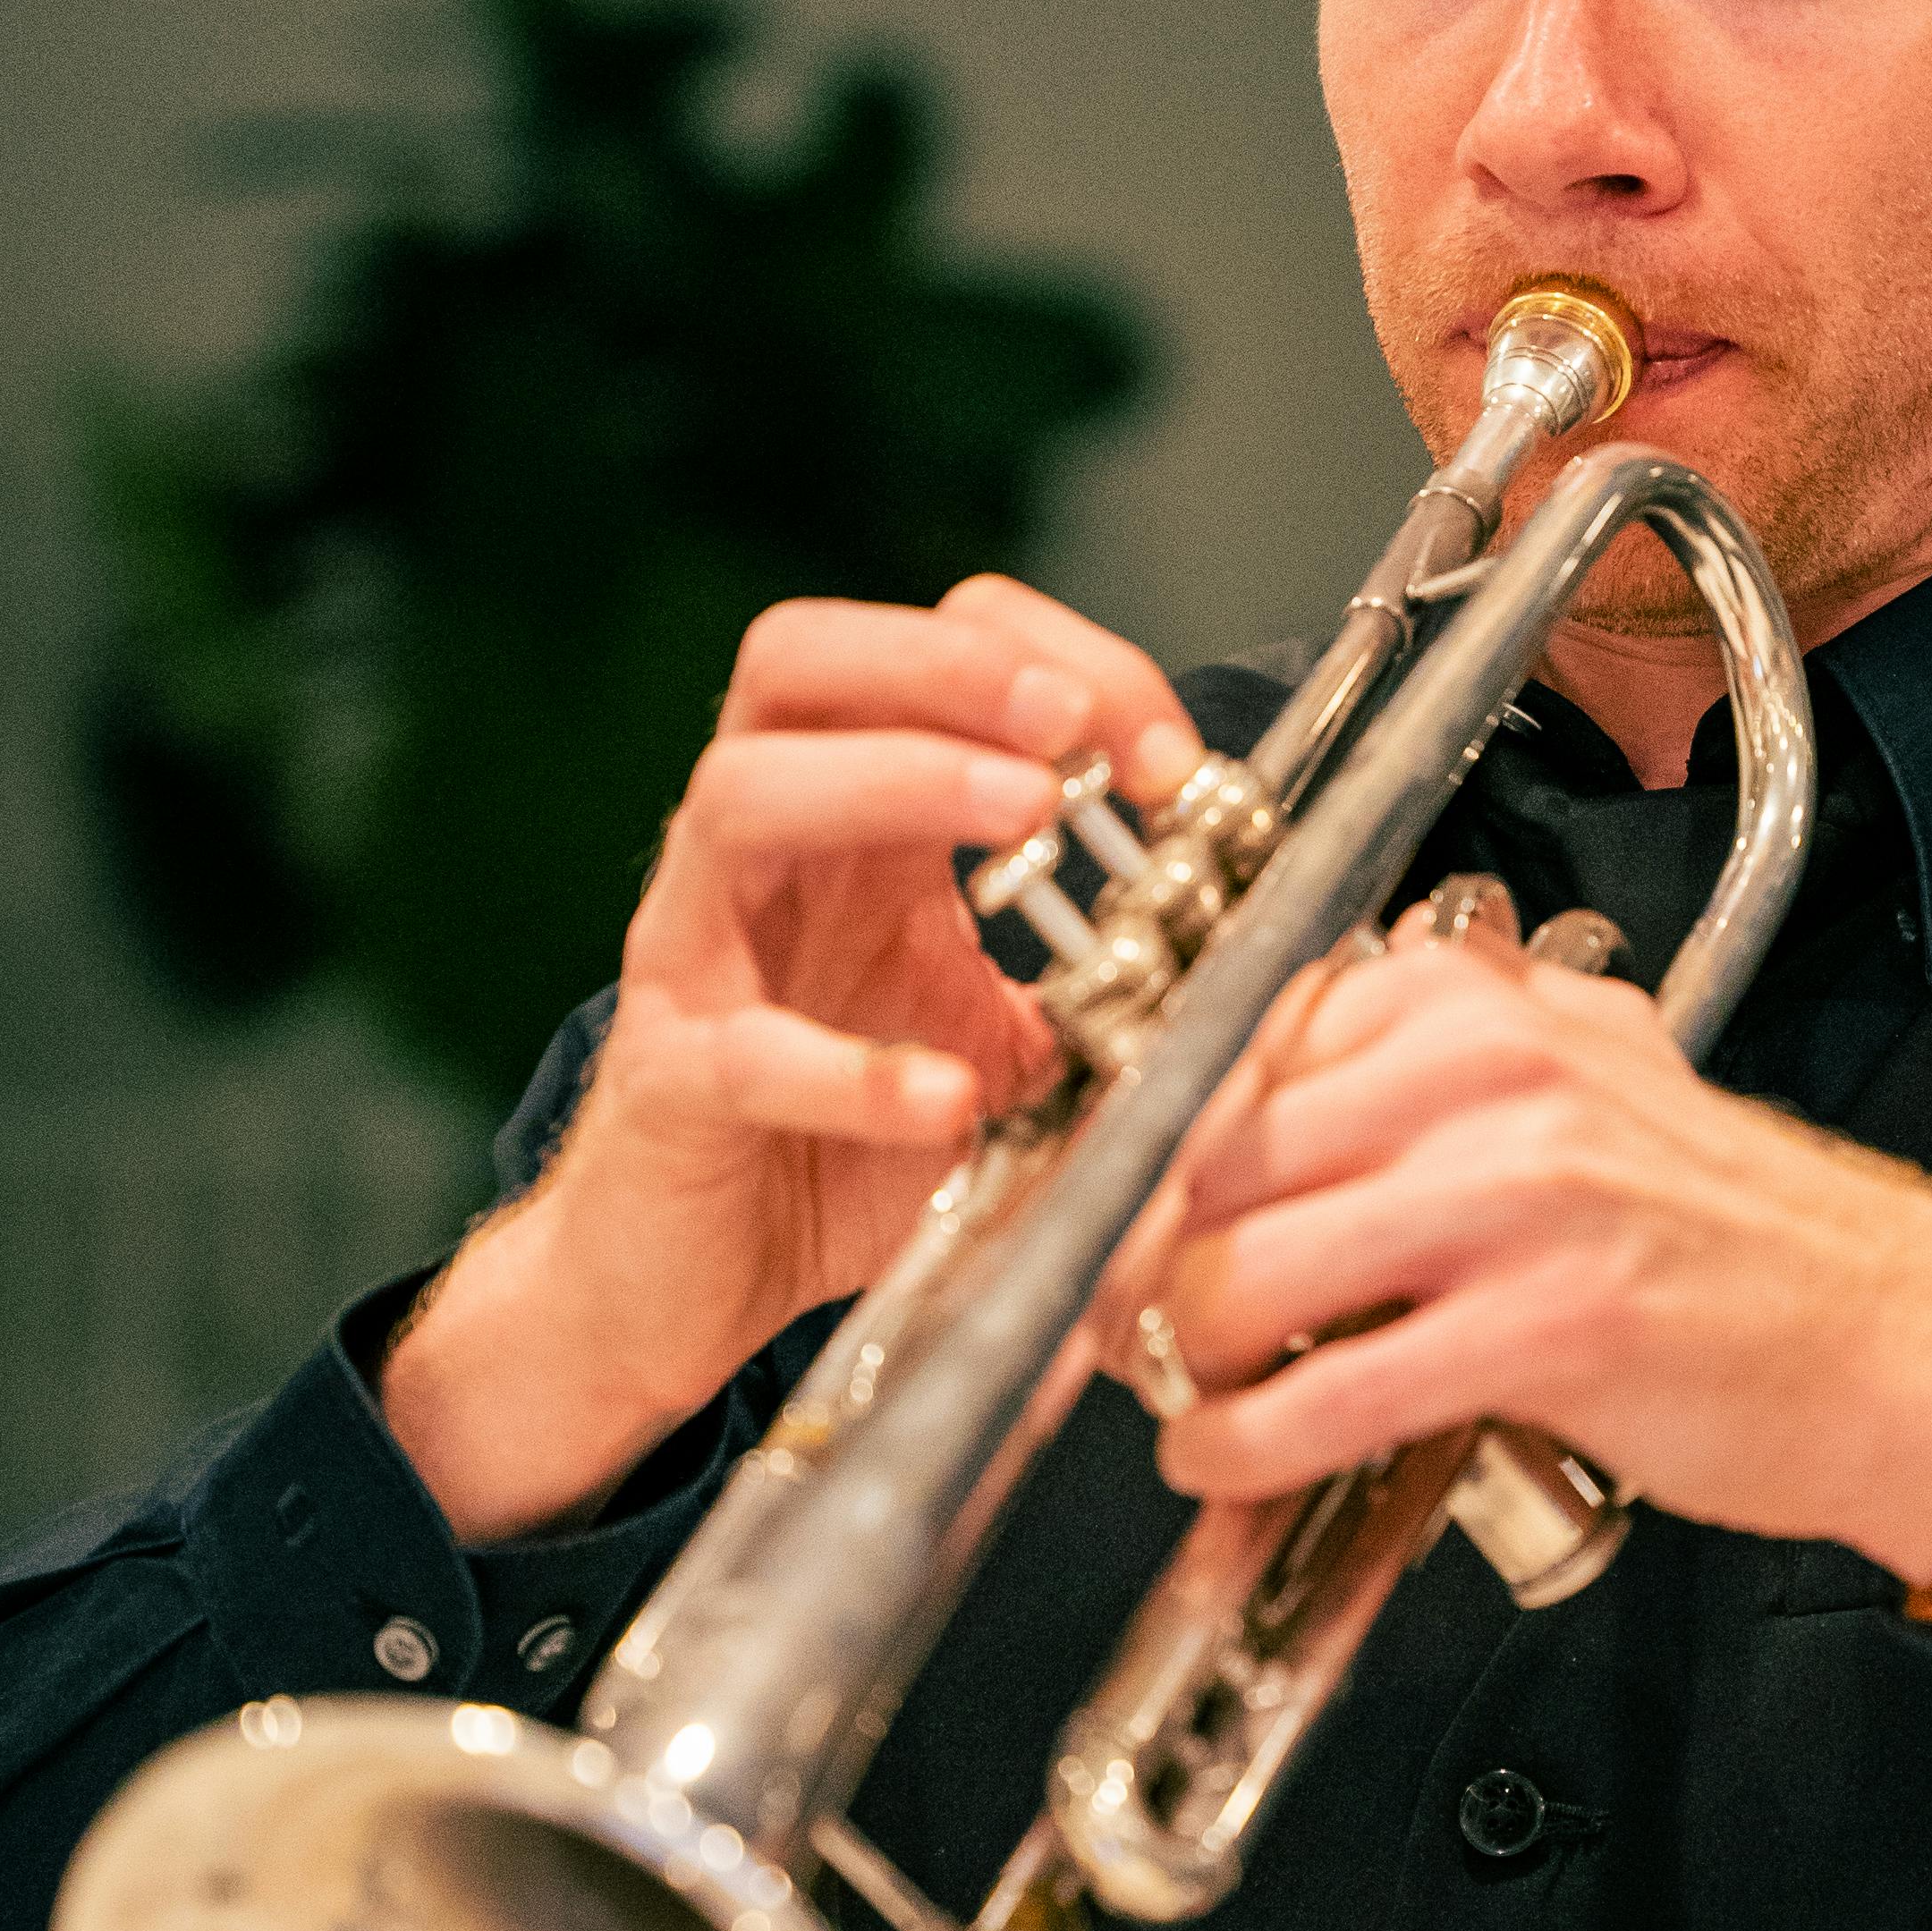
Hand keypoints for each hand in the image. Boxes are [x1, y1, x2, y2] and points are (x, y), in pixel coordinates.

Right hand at [382, 579, 1197, 1540]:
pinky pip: (744, 1049)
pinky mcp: (671, 1078)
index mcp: (851, 822)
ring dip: (897, 779)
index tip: (1166, 754)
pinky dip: (851, 1067)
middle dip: (946, 665)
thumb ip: (1098, 991)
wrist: (690, 1280)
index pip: (927, 650)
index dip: (1054, 661)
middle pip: (798, 662)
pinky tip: (947, 1096)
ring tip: (1029, 814)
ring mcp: (696, 953)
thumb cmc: (834, 1145)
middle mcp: (762, 855)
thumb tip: (1260, 968)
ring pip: (743, 797)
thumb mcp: (999, 1043)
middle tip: (1071, 723)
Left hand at [1141, 937, 1931, 1581]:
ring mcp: (1518, 1199)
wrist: (1897, 1340)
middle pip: (1213, 1156)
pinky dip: (1241, 1445)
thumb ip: (1425, 1070)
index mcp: (1487, 1001)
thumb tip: (1247, 1117)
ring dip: (1181, 1357)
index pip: (1242, 1039)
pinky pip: (1320, 1395)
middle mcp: (1495, 1075)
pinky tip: (1228, 1460)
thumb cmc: (1738, 1233)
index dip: (1155, 1142)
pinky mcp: (1542, 1331)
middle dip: (1144, 1258)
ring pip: (1239, 1272)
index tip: (1124, 1205)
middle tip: (1135, 1321)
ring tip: (1197, 1391)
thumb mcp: (1583, 1080)